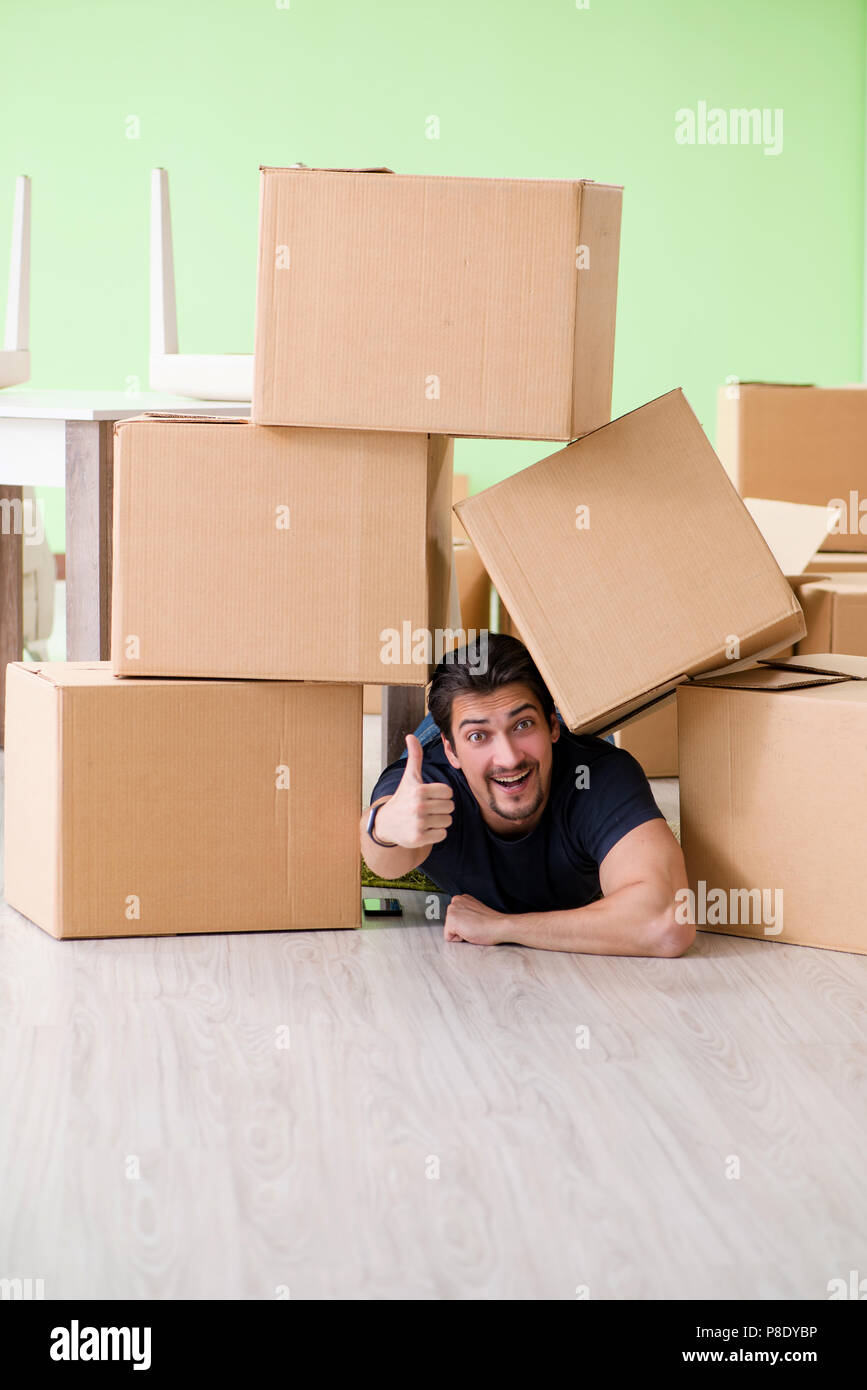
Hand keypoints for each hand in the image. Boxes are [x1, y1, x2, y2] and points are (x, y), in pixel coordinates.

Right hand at [373, 734, 454, 849]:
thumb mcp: (409, 777)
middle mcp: (419, 806)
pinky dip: (436, 833)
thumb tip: (411, 736)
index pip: (449, 792)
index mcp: (419, 790)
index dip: (441, 795)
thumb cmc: (402, 798)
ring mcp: (418, 823)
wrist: (386, 823)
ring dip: (439, 821)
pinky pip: (442, 834)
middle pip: (450, 807)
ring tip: (425, 819)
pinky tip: (424, 829)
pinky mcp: (418, 838)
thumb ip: (415, 757)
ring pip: (448, 821)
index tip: (429, 796)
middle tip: (426, 809)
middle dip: (441, 808)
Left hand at [444, 894, 510, 945]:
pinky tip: (469, 932)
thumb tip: (463, 920)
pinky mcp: (452, 919)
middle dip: (460, 928)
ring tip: (473, 928)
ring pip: (449, 930)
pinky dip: (458, 939)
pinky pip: (449, 937)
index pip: (455, 918)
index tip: (475, 922)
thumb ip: (466, 912)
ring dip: (460, 933)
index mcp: (462, 898)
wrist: (498, 926)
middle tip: (474, 926)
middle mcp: (455, 901)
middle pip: (450, 923)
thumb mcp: (475, 912)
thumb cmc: (491, 923)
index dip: (465, 924)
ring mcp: (452, 909)